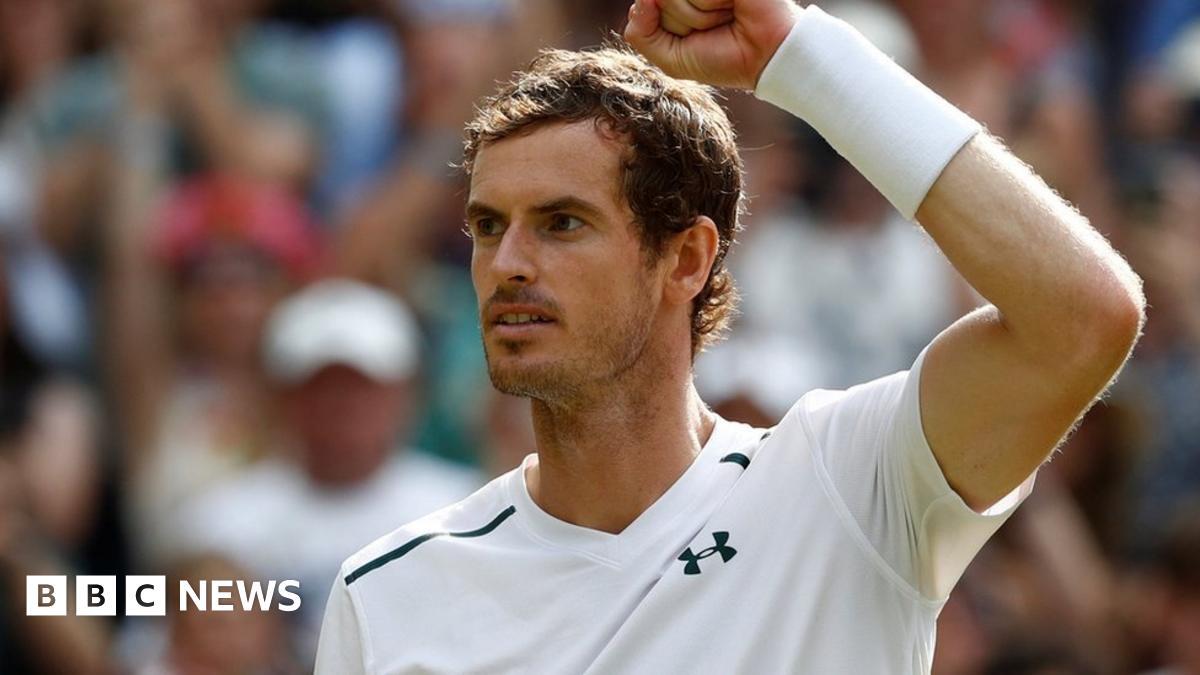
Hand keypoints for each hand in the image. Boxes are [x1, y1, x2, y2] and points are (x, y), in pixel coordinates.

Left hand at [624, 0, 800, 89]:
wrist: (766, 56)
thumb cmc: (721, 58)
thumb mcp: (671, 58)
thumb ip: (641, 34)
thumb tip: (641, 0)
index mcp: (671, 1)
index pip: (644, 5)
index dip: (665, 27)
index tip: (692, 37)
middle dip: (682, 20)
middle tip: (711, 27)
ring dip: (698, 13)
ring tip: (724, 16)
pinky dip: (710, 3)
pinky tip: (732, 5)